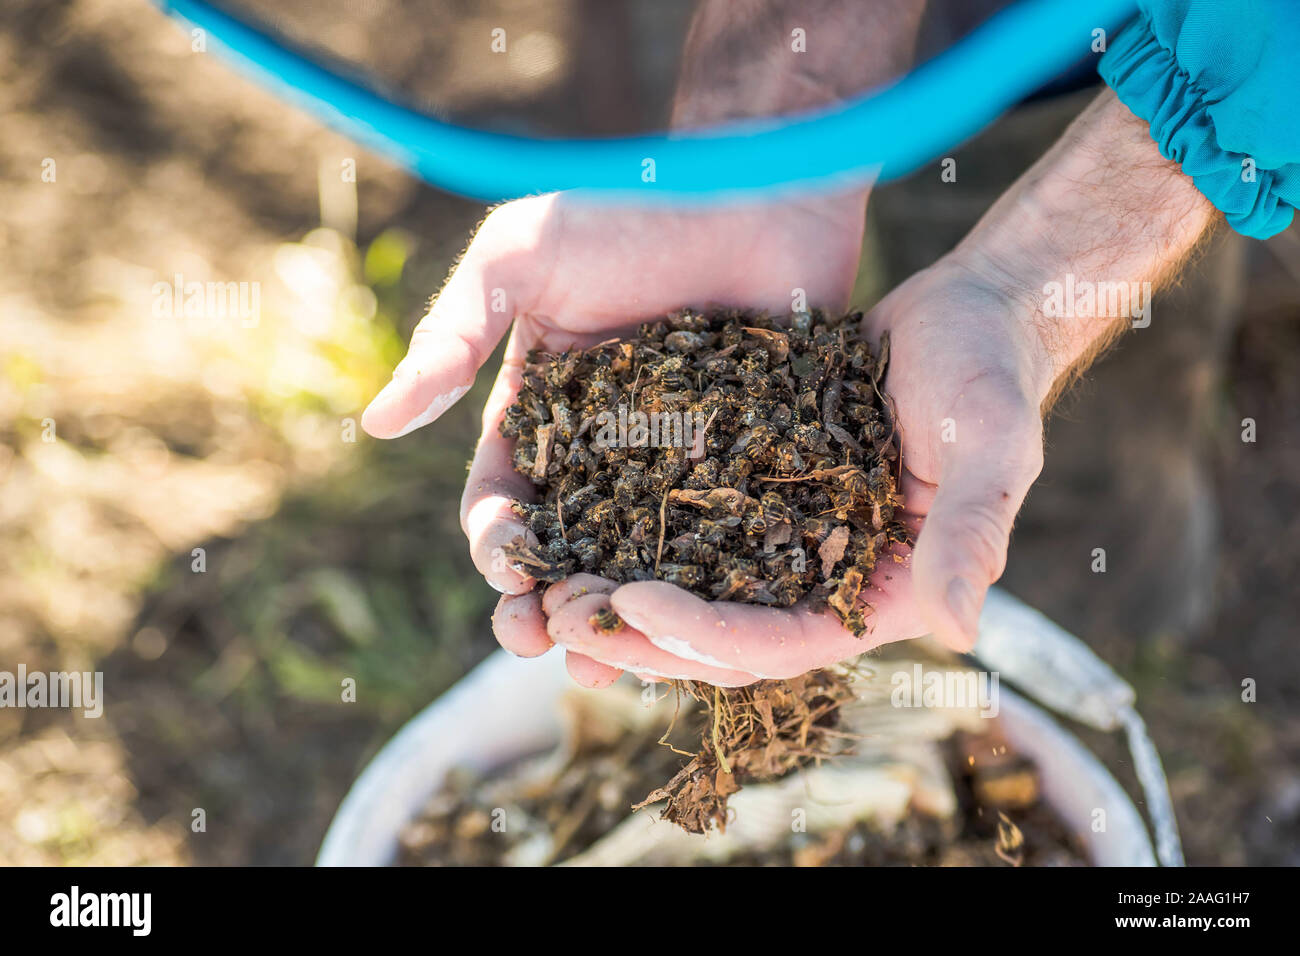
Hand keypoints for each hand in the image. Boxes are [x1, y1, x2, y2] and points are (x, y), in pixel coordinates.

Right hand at [361, 189, 868, 684]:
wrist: (751, 187)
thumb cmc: (628, 213)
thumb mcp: (521, 260)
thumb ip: (454, 338)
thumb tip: (377, 425)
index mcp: (540, 417)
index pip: (502, 499)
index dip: (495, 541)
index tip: (506, 567)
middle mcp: (601, 458)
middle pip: (560, 553)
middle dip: (539, 603)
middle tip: (535, 641)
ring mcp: (674, 471)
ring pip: (633, 568)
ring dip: (611, 621)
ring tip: (601, 668)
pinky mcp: (745, 474)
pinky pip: (718, 550)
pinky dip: (700, 597)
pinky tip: (692, 637)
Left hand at [552, 88, 1219, 685]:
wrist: (964, 313)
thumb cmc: (988, 376)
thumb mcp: (988, 448)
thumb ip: (970, 534)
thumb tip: (959, 629)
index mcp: (877, 593)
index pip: (781, 642)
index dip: (705, 635)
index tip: (631, 606)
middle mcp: (821, 581)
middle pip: (719, 635)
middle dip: (639, 636)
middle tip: (556, 618)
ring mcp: (783, 539)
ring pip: (689, 590)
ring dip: (617, 595)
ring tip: (541, 585)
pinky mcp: (754, 492)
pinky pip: (683, 524)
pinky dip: (629, 530)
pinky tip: (567, 517)